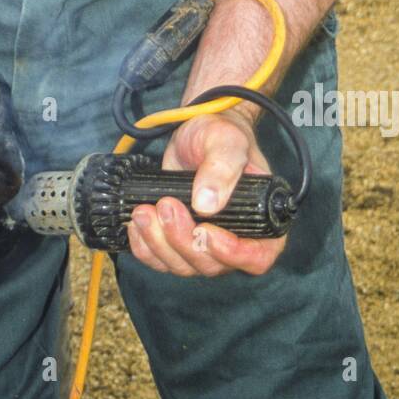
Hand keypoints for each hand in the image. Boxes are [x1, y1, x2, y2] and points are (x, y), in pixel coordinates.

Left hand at [127, 103, 286, 278]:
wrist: (195, 132)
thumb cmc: (221, 135)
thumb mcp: (226, 141)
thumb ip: (221, 169)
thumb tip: (205, 205)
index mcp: (261, 222)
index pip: (256, 257)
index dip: (232, 254)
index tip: (205, 231)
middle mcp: (236, 240)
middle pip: (212, 265)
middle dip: (183, 239)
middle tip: (166, 205)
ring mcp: (205, 245)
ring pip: (183, 265)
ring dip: (159, 243)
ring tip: (143, 211)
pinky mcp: (178, 242)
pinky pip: (160, 259)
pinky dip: (145, 247)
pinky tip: (136, 226)